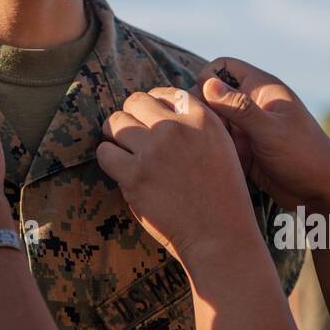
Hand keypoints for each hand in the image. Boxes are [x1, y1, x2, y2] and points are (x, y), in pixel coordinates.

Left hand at [97, 87, 258, 267]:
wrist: (220, 236)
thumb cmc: (223, 196)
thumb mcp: (225, 147)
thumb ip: (199, 123)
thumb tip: (166, 106)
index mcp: (202, 118)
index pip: (165, 93)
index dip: (154, 105)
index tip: (151, 121)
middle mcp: (176, 128)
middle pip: (136, 101)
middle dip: (132, 117)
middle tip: (133, 136)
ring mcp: (153, 151)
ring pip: (115, 122)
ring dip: (116, 135)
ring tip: (123, 150)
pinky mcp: (133, 176)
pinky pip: (105, 153)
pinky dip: (109, 159)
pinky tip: (120, 169)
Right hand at [194, 57, 329, 210]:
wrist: (321, 194)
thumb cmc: (304, 156)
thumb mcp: (270, 131)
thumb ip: (239, 107)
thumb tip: (207, 84)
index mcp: (261, 87)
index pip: (222, 67)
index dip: (207, 80)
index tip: (206, 103)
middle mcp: (251, 103)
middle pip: (211, 95)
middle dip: (205, 112)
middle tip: (211, 133)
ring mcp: (246, 126)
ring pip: (212, 121)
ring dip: (209, 134)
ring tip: (220, 151)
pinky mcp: (244, 148)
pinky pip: (219, 142)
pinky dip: (215, 150)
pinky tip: (223, 163)